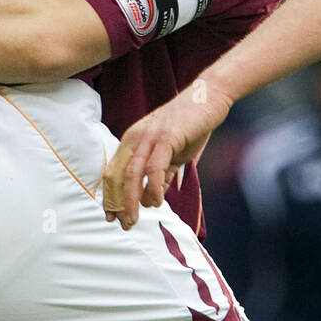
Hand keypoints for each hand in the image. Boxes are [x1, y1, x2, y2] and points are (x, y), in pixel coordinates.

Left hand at [101, 80, 232, 228]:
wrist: (208, 97)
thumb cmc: (192, 124)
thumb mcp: (174, 152)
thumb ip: (163, 173)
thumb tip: (155, 197)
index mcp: (133, 139)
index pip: (115, 172)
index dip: (111, 196)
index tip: (111, 216)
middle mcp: (136, 138)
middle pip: (118, 176)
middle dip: (118, 203)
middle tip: (123, 223)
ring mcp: (149, 137)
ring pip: (131, 174)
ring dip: (131, 201)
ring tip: (135, 219)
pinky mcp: (166, 138)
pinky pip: (154, 168)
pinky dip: (152, 188)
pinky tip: (157, 201)